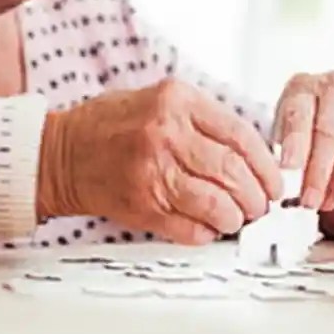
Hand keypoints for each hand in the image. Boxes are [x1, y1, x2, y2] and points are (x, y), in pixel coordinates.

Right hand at [38, 78, 280, 244]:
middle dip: (256, 196)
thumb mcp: (160, 100)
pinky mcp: (141, 205)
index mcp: (177, 101)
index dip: (266, 165)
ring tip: (238, 218)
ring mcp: (152, 171)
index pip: (240, 135)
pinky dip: (207, 233)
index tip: (275, 181)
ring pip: (216, 204)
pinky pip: (189, 228)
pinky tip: (209, 229)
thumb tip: (255, 156)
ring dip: (235, 217)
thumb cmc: (113, 126)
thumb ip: (203, 121)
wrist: (58, 154)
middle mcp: (165, 134)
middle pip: (232, 171)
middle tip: (261, 206)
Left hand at [273, 71, 333, 210]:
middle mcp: (333, 85)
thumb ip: (286, 158)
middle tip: (310, 202)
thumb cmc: (307, 134)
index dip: (294, 143)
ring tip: (329, 202)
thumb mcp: (287, 140)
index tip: (289, 168)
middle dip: (318, 172)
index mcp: (301, 87)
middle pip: (328, 132)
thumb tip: (281, 186)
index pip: (297, 115)